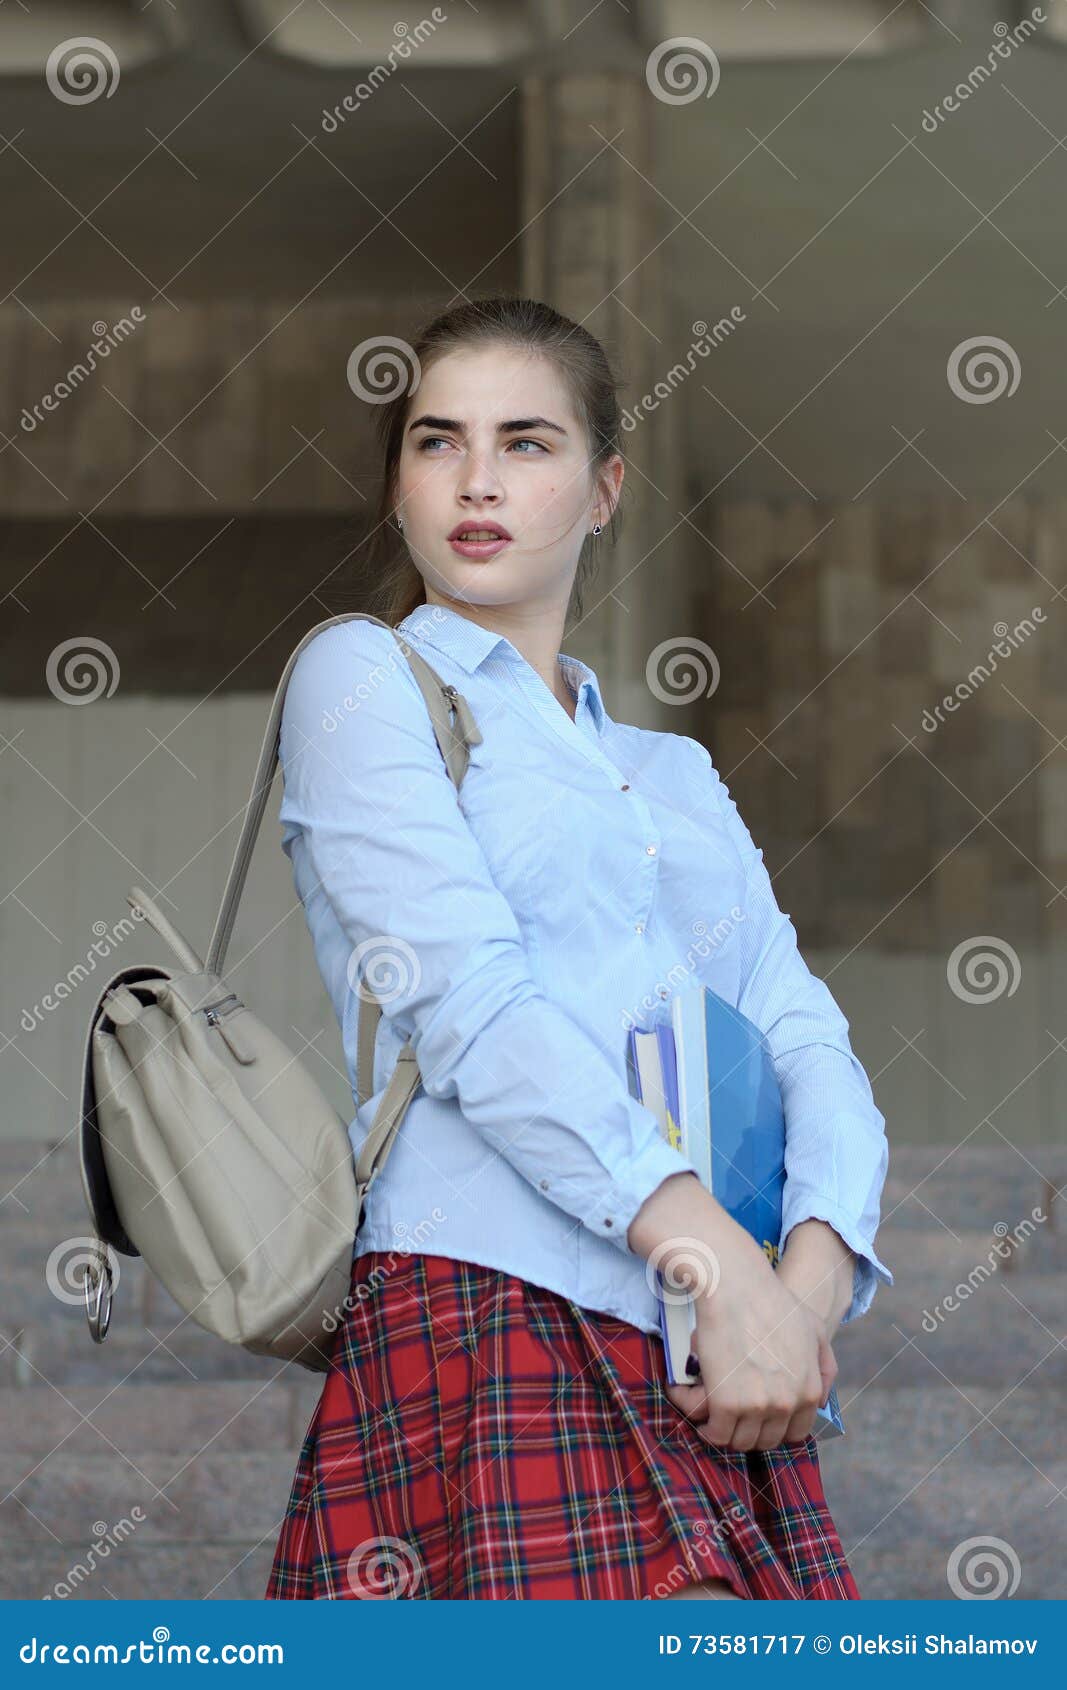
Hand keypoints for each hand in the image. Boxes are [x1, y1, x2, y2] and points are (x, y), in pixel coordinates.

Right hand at [665, 1264, 827, 1450]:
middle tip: (731, 1412)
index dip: (774, 1426)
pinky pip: (717, 1434)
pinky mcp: (726, 1404)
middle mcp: (786, 1404)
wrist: (736, 1287)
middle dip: (749, 1429)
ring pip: (740, 1442)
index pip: (794, 1433)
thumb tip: (820, 1400)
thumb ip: (824, 1366)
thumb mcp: (814, 1329)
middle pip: (766, 1440)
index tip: (757, 1415)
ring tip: (712, 1412)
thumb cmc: (771, 1300)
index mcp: (809, 1391)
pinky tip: (700, 1413)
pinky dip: (707, 1428)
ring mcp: (757, 1406)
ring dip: (726, 1430)